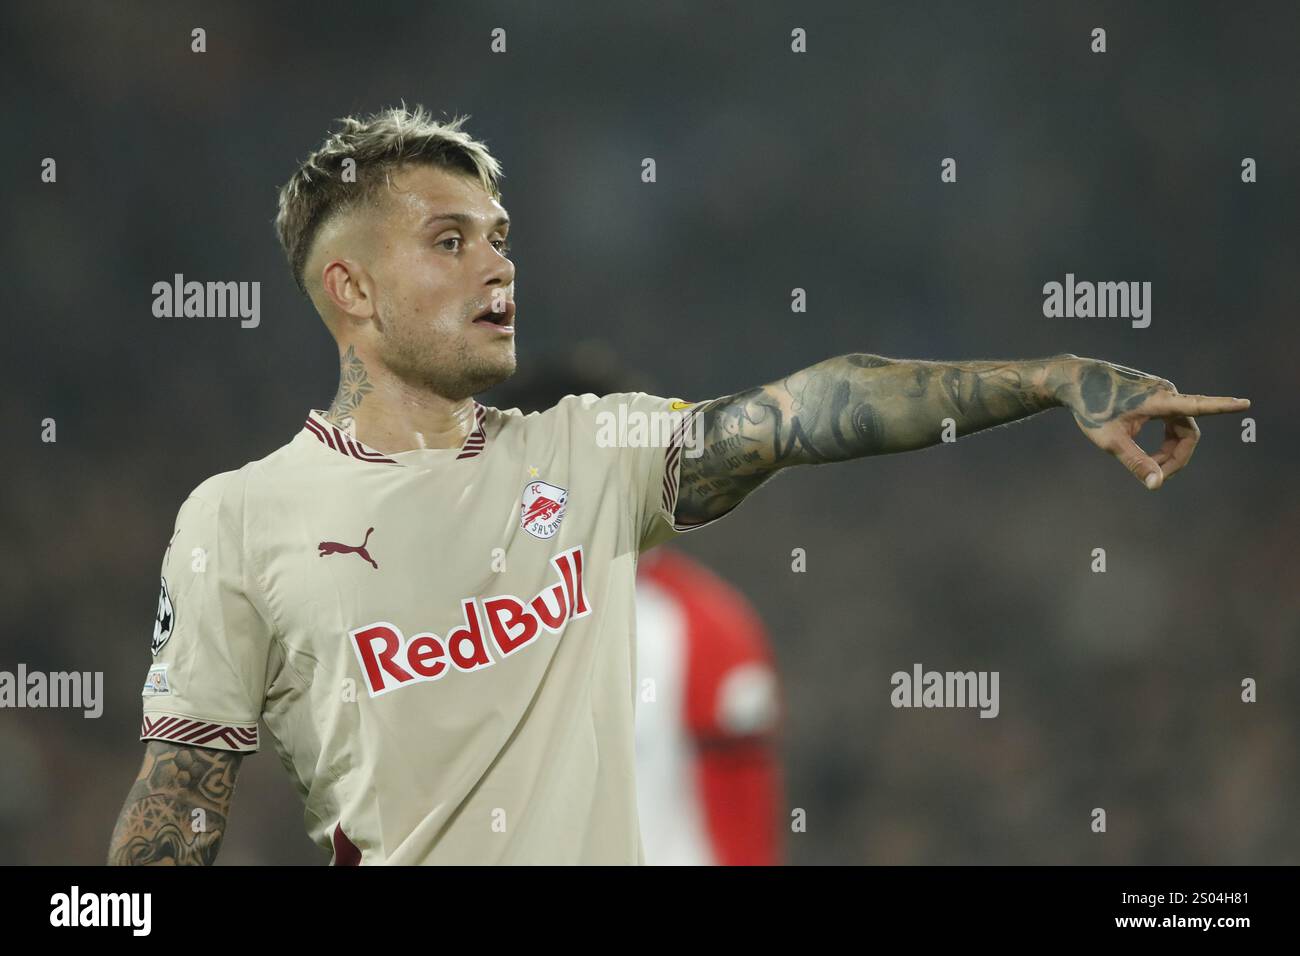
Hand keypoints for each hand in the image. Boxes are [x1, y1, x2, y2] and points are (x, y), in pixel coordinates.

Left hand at [1057, 358, 1250, 489]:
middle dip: (1176, 458)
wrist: (1075, 381)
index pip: (1199, 405)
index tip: (1245, 403)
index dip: (1223, 406)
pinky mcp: (1154, 394)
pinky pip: (1170, 422)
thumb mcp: (1110, 441)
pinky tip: (1144, 450)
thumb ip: (1136, 462)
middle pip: (1187, 433)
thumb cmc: (1090, 409)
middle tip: (1155, 479)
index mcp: (1159, 399)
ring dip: (1168, 451)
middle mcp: (1166, 392)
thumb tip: (1157, 485)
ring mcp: (1161, 392)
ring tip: (1147, 466)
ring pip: (1179, 429)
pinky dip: (1162, 440)